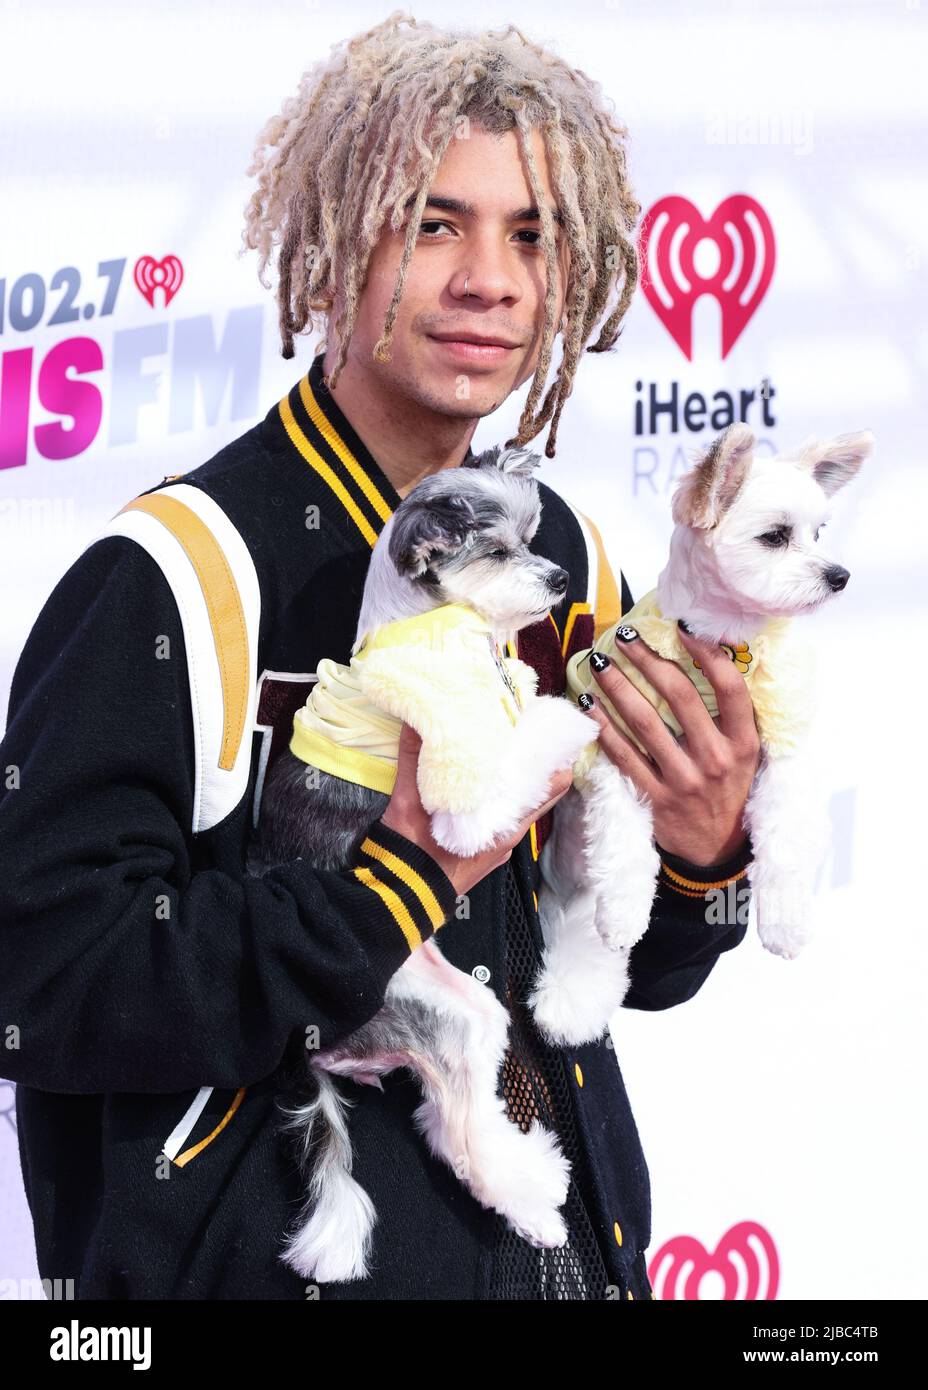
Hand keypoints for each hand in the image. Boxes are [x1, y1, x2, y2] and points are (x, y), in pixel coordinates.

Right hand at [380, 721, 572, 897]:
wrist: (401, 898)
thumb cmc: (411, 854)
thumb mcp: (408, 802)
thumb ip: (413, 759)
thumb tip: (413, 719)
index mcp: (506, 822)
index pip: (553, 783)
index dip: (553, 753)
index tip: (541, 726)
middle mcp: (511, 832)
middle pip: (542, 789)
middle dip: (536, 759)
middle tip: (521, 728)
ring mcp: (501, 842)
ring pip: (522, 802)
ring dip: (517, 777)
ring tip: (502, 746)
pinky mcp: (487, 848)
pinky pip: (505, 815)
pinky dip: (502, 795)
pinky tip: (485, 778)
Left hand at [581, 625, 760, 865]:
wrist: (717, 848)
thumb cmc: (729, 788)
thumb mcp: (745, 753)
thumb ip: (732, 715)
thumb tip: (709, 656)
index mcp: (743, 743)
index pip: (730, 688)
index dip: (707, 653)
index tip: (682, 627)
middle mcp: (716, 759)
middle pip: (680, 696)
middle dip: (648, 660)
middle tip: (625, 636)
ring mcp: (684, 780)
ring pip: (645, 722)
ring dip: (618, 687)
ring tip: (599, 662)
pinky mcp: (655, 798)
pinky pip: (623, 755)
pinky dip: (604, 727)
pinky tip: (589, 704)